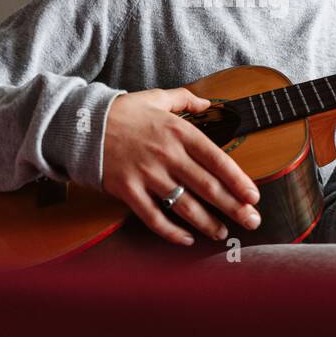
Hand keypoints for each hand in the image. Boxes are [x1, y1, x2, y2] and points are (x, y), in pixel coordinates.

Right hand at [102, 87, 261, 245]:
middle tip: (251, 220)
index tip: (253, 195)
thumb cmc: (122, 112)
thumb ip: (185, 99)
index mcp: (178, 132)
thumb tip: (209, 102)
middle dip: (233, 207)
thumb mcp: (156, 97)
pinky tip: (186, 239)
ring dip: (207, 223)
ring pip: (184, 206)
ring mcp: (147, 175)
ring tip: (222, 232)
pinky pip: (154, 218)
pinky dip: (172, 232)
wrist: (82, 124)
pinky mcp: (128, 191)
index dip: (238, 180)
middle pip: (207, 186)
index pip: (217, 159)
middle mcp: (166, 155)